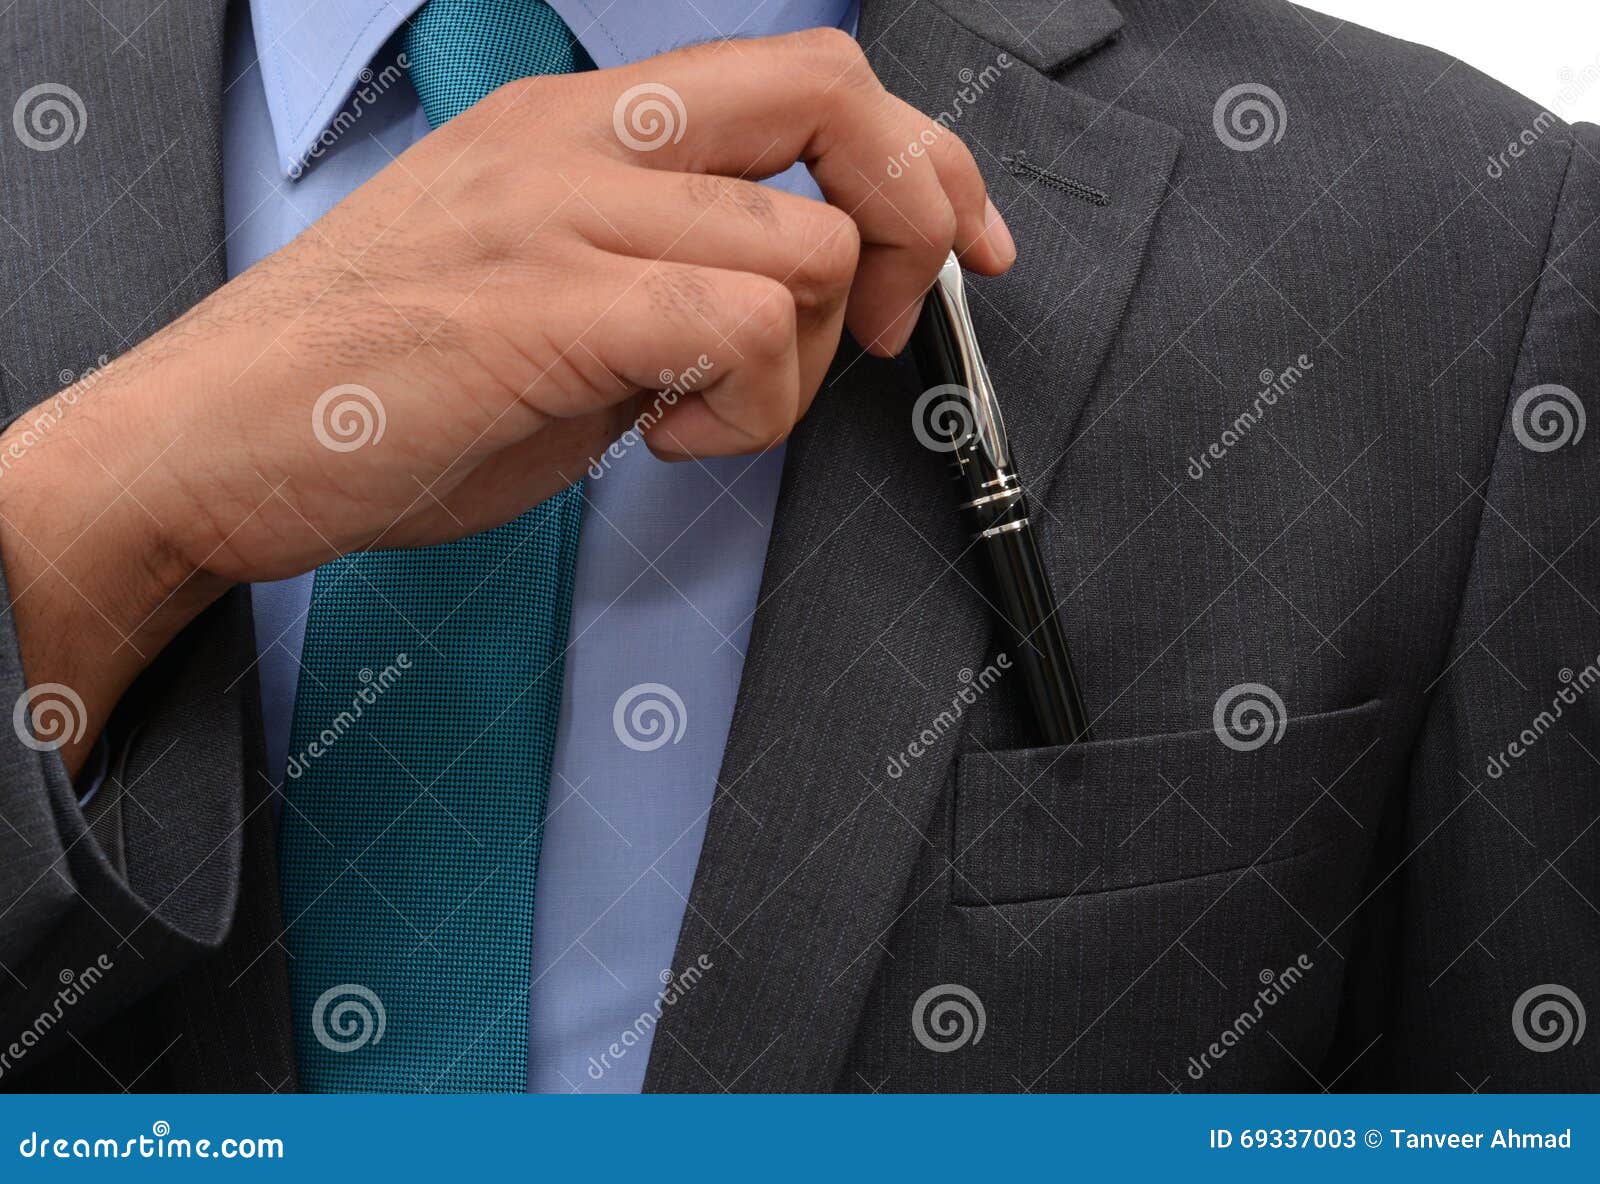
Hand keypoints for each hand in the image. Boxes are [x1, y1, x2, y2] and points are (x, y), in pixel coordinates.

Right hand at [0, 29, 1013, 771]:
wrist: (213, 439)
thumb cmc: (375, 383)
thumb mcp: (545, 289)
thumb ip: (666, 265)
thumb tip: (795, 298)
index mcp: (578, 124)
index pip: (806, 76)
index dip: (922, 158)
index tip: (964, 245)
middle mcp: (576, 139)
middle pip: (835, 103)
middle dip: (915, 222)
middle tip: (887, 332)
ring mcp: (557, 211)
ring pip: (804, 250)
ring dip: (800, 366)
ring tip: (700, 415)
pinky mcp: (543, 303)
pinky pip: (741, 328)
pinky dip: (745, 412)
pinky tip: (664, 440)